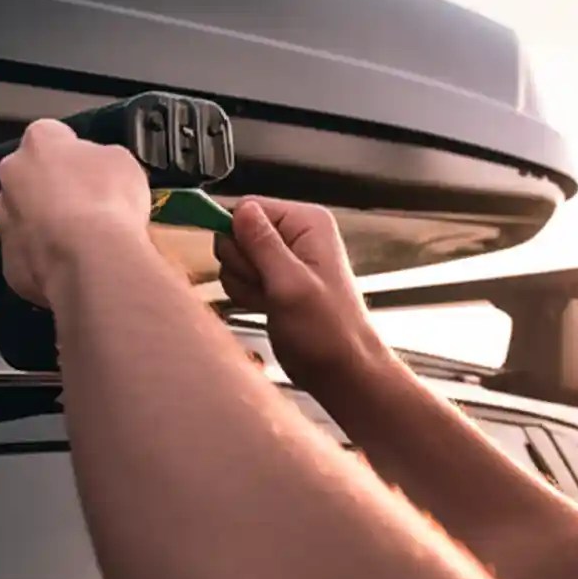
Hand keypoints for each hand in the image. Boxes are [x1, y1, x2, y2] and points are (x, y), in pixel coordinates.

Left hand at [0, 119, 150, 306]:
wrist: (91, 262)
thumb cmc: (107, 203)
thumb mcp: (123, 162)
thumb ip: (101, 159)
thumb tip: (99, 170)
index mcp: (40, 141)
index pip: (51, 134)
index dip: (73, 152)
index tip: (90, 167)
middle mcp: (12, 175)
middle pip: (30, 175)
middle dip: (53, 187)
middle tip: (87, 204)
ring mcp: (5, 219)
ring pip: (24, 216)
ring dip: (47, 224)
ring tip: (82, 239)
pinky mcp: (9, 260)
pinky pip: (28, 254)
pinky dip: (46, 258)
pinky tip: (73, 263)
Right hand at [215, 197, 387, 385]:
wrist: (342, 371)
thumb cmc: (328, 333)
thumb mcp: (290, 285)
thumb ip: (263, 243)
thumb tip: (241, 209)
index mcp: (307, 223)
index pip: (249, 206)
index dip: (240, 236)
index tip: (255, 267)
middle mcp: (296, 234)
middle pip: (237, 232)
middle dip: (243, 265)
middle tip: (269, 288)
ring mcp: (285, 259)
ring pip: (235, 258)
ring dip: (244, 285)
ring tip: (271, 302)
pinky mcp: (275, 280)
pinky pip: (241, 278)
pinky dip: (247, 296)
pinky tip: (267, 308)